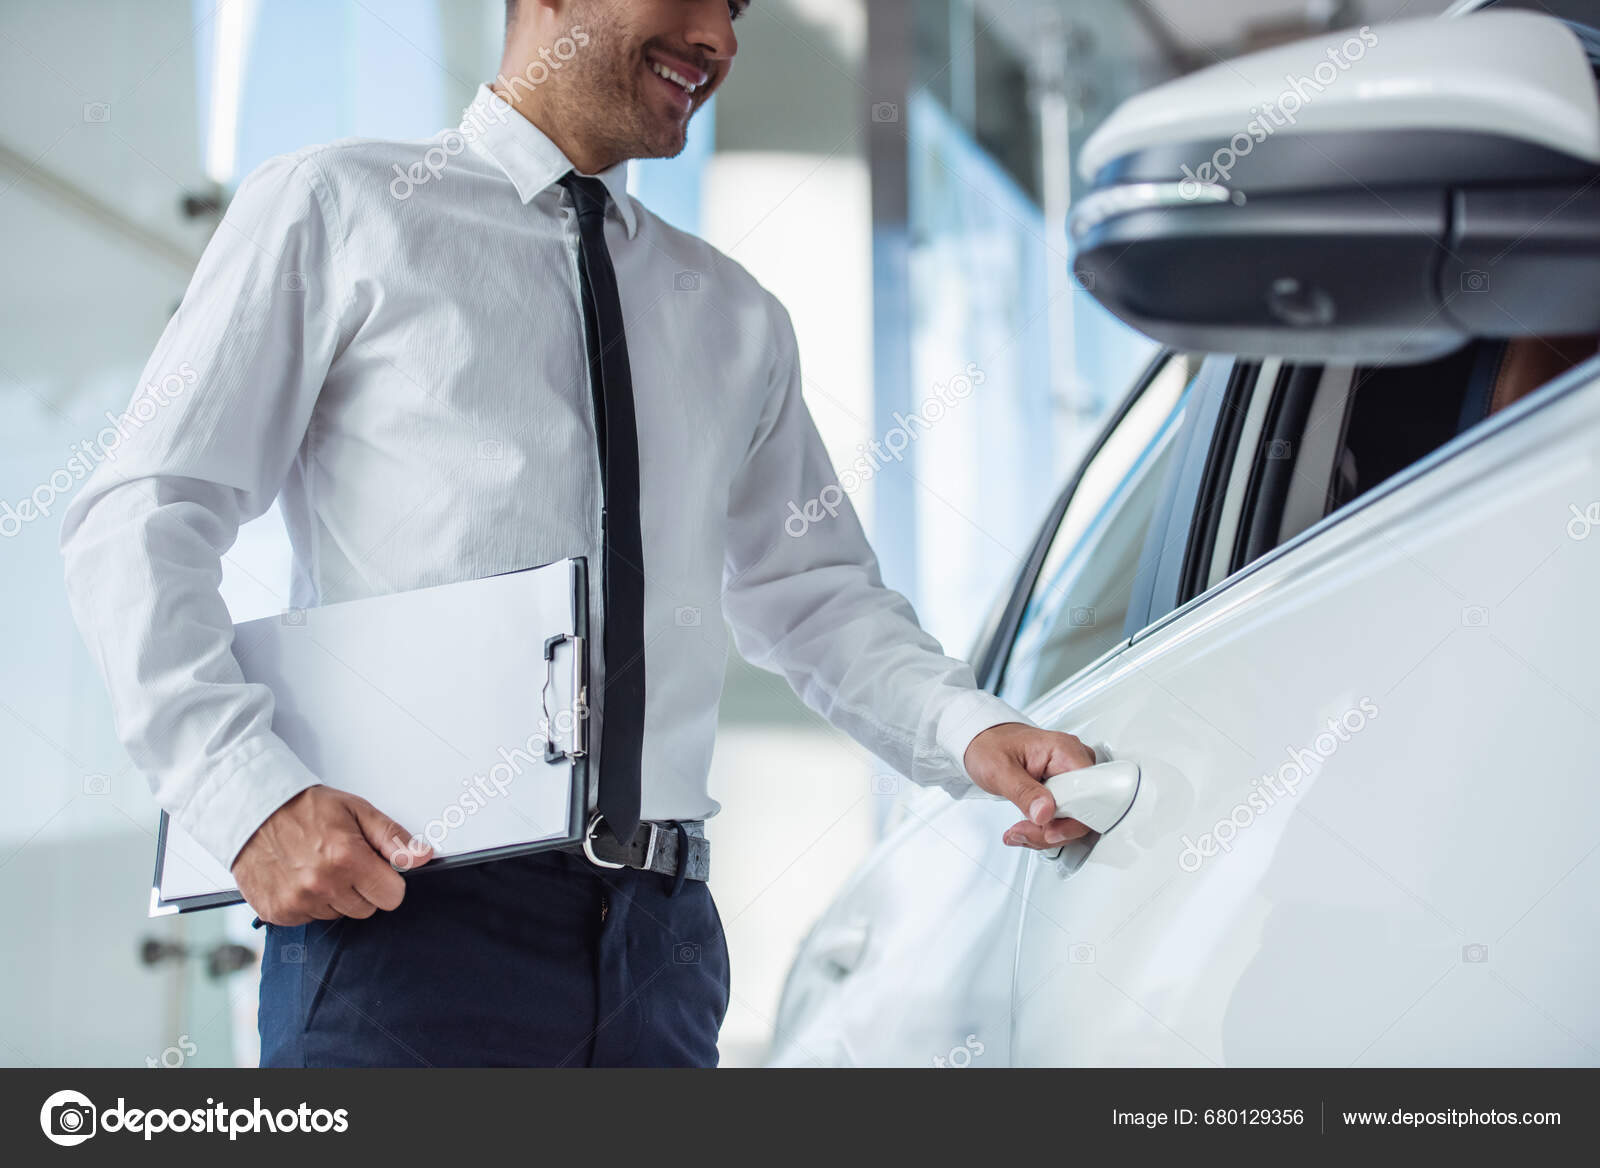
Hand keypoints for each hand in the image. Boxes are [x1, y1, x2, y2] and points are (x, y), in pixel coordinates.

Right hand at [231, 785, 431, 925]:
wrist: (252, 811)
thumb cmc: (304, 808)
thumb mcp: (357, 811)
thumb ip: (392, 837)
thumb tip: (422, 856)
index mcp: (347, 858)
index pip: (392, 897)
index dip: (387, 881)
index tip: (375, 869)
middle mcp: (322, 884)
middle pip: (366, 909)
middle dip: (361, 888)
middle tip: (342, 862)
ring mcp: (298, 902)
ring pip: (338, 915)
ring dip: (333, 896)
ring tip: (317, 866)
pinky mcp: (278, 913)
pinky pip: (309, 919)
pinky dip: (307, 903)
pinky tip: (298, 877)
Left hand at [963, 722, 1096, 850]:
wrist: (984, 744)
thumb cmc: (990, 747)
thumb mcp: (999, 770)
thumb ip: (1023, 792)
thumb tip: (1045, 812)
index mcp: (1065, 750)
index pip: (1088, 793)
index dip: (1072, 819)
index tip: (1049, 830)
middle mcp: (1073, 762)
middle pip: (1083, 812)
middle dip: (1052, 830)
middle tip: (1024, 831)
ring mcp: (1070, 777)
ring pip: (1074, 821)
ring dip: (1045, 834)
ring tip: (1018, 831)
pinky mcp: (1064, 790)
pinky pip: (1064, 819)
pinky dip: (1044, 829)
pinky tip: (1025, 828)